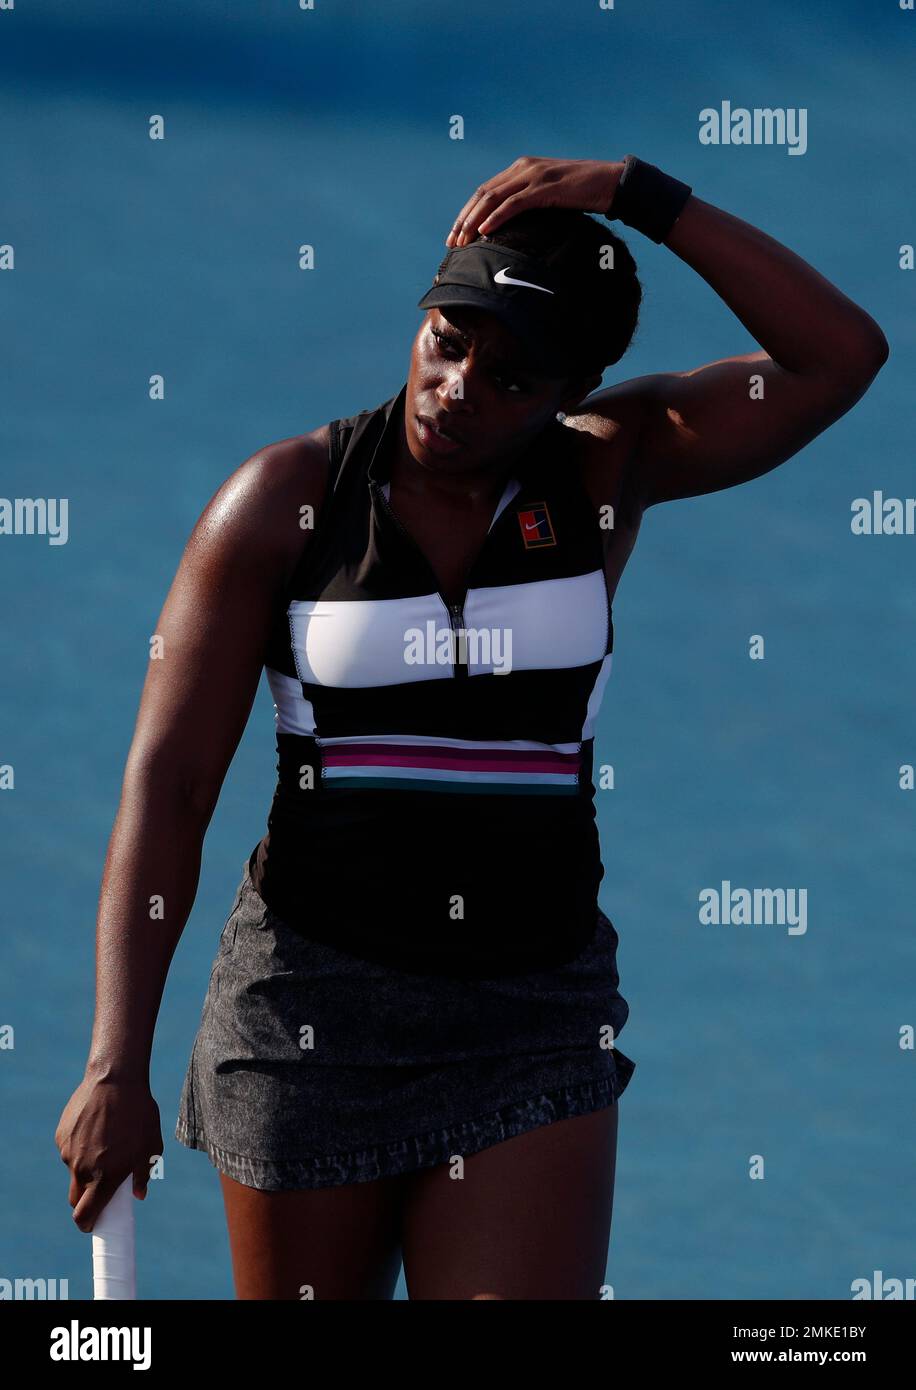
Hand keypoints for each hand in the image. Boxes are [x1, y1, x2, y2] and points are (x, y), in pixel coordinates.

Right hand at [55, 1073, 162, 1231]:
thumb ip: (143, 1174)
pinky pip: (69, 1150)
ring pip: (74, 1171)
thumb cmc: (139, 1114)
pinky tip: (96, 1128)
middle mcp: (82, 1168)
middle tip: (102, 1186)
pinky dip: (80, 1148)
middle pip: (76, 1197)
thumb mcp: (151, 1145)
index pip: (84, 1215)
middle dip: (86, 1198)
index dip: (87, 1224)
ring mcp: (68, 1152)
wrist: (115, 1079)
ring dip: (86, 1167)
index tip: (92, 1225)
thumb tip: (139, 1194)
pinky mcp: (61, 1136)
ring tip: (106, 1142)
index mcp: (105, 1177)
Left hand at [446, 156, 626, 246]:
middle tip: (451, 243)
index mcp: (522, 168)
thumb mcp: (550, 196)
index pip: (485, 191)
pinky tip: (485, 232)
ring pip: (494, 198)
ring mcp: (534, 176)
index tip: (455, 235)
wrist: (611, 182)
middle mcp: (524, 167)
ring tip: (463, 241)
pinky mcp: (546, 187)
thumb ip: (530, 202)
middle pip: (483, 194)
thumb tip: (512, 227)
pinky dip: (497, 217)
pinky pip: (515, 204)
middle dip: (464, 220)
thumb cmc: (583, 193)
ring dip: (474, 221)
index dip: (467, 213)